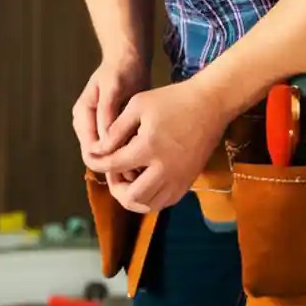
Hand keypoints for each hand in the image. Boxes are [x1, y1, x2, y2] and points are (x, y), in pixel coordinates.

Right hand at [72, 56, 149, 166]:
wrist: (129, 60)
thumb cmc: (120, 70)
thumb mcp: (113, 88)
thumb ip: (107, 113)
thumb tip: (104, 142)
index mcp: (83, 116)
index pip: (89, 149)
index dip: (107, 162)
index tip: (128, 168)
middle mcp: (88, 125)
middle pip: (99, 156)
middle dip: (117, 165)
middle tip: (139, 174)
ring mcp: (100, 127)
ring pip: (111, 153)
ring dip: (125, 161)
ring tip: (145, 168)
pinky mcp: (114, 127)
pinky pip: (120, 145)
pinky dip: (132, 151)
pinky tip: (148, 157)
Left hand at [85, 75, 234, 213]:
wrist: (212, 104)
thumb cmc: (174, 99)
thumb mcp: (139, 105)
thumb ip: (116, 129)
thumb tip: (99, 150)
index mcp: (148, 147)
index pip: (112, 166)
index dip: (97, 163)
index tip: (93, 157)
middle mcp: (164, 169)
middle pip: (130, 197)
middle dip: (115, 187)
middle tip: (114, 171)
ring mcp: (178, 178)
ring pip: (148, 205)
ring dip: (132, 196)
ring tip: (129, 178)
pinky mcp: (188, 181)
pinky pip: (165, 202)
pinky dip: (150, 198)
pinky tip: (146, 182)